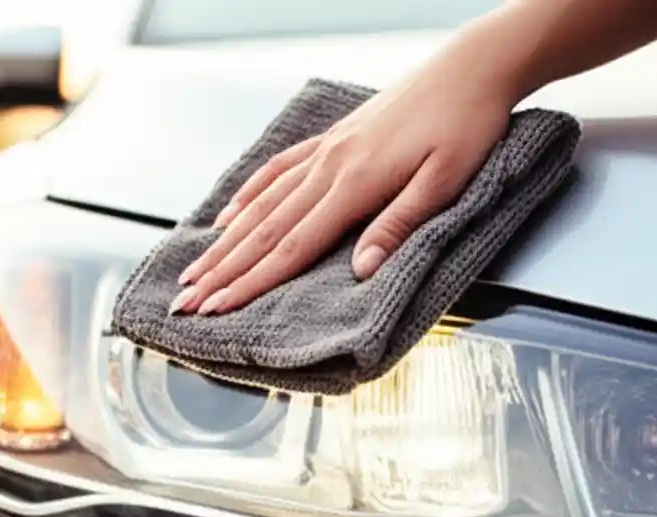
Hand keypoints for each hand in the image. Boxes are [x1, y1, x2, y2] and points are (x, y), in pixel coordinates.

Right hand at [170, 50, 519, 315]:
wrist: (469, 68)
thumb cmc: (466, 125)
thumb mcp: (445, 182)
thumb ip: (398, 226)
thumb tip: (361, 272)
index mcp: (354, 185)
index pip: (291, 248)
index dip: (250, 282)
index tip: (217, 307)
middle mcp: (329, 168)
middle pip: (263, 231)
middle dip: (222, 270)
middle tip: (187, 301)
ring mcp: (325, 152)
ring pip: (262, 204)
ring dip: (224, 241)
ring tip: (195, 268)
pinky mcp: (331, 140)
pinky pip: (277, 171)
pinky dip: (247, 196)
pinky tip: (228, 215)